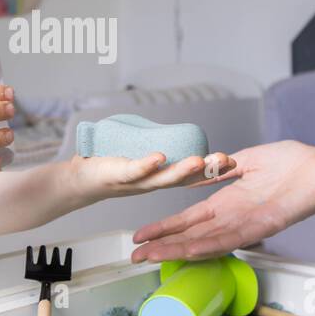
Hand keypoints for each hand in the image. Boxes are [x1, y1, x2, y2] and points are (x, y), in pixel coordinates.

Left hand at [69, 149, 236, 203]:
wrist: (81, 179)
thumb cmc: (113, 166)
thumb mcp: (144, 159)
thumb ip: (161, 150)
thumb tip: (178, 132)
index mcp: (163, 178)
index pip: (193, 175)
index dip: (213, 169)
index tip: (233, 161)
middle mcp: (155, 183)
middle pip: (186, 179)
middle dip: (208, 170)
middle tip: (226, 161)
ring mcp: (138, 180)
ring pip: (165, 178)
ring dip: (183, 170)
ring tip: (200, 161)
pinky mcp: (120, 174)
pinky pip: (136, 170)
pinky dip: (148, 163)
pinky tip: (160, 156)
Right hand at [129, 141, 314, 262]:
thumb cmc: (292, 164)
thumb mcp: (246, 162)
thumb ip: (219, 170)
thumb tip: (193, 172)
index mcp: (228, 203)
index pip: (189, 220)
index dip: (164, 229)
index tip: (140, 237)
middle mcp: (233, 218)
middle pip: (191, 237)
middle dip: (162, 247)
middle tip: (134, 257)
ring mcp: (247, 225)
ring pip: (206, 242)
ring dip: (178, 251)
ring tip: (152, 257)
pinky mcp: (264, 225)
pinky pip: (234, 237)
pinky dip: (210, 246)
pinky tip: (190, 251)